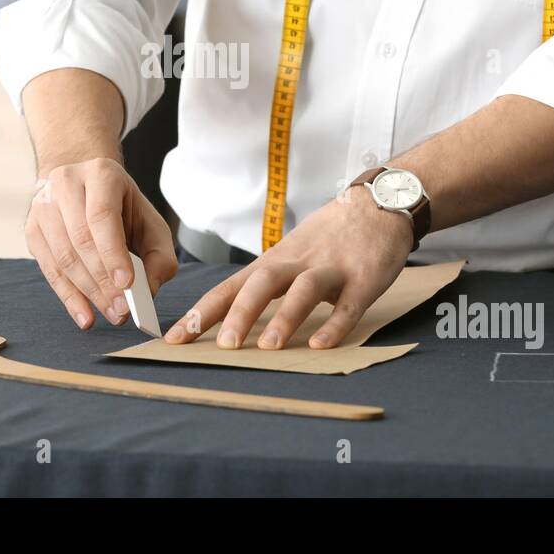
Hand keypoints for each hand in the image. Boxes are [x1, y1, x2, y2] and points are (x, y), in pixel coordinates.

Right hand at [25, 158, 178, 329]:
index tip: (127, 284)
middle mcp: (66, 184)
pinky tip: (86, 316)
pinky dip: (69, 298)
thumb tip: (149, 289)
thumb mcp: (151, 223)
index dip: (113, 252)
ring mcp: (43, 206)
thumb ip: (160, 255)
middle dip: (104, 281)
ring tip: (111, 314)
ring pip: (63, 257)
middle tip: (123, 310)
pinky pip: (49, 270)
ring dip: (88, 293)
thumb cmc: (123, 208)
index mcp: (100, 174)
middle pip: (81, 239)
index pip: (102, 216)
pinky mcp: (32, 230)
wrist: (87, 186)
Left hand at [164, 188, 415, 349]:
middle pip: (261, 283)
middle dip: (239, 313)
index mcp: (273, 261)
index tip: (175, 338)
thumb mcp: (290, 253)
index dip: (202, 312)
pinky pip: (348, 305)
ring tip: (268, 347)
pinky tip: (321, 346)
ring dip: (285, 318)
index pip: (230, 287)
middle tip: (222, 345)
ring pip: (302, 291)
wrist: (378, 205)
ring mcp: (330, 269)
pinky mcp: (363, 279)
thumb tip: (226, 318)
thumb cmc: (328, 237)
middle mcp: (296, 262)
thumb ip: (264, 283)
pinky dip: (335, 326)